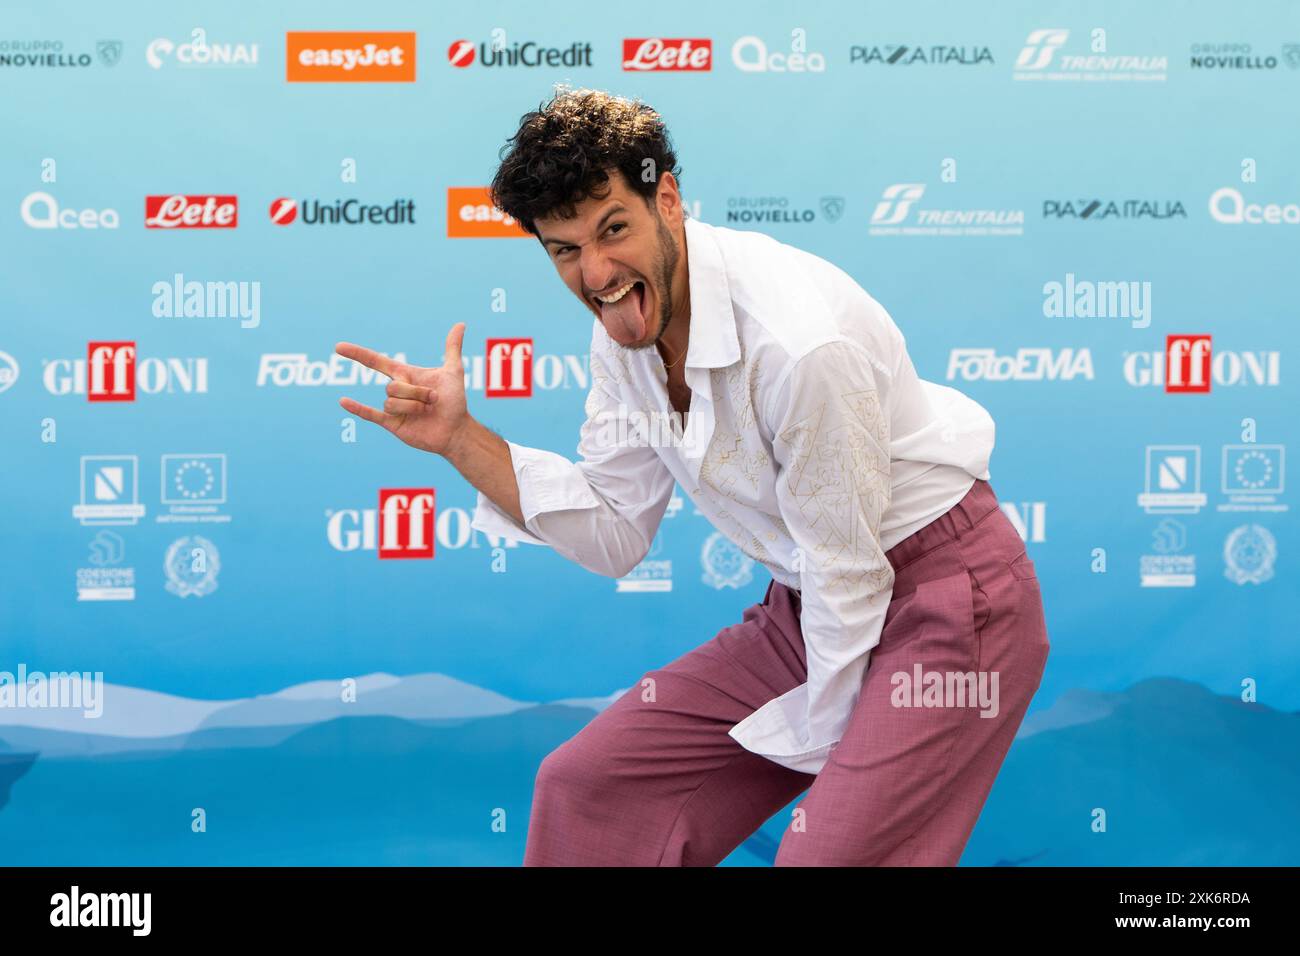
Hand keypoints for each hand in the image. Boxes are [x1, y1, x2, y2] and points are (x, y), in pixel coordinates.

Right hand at [335, 322, 468, 456]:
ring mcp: (393, 408)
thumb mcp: (454, 371)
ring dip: (414, 407)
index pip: (377, 361)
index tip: (338, 347)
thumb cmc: (454, 401)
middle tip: (434, 399)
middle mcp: (396, 390)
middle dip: (417, 393)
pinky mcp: (392, 424)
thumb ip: (452, 348)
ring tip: (427, 411)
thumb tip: (460, 324)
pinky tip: (343, 401)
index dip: (358, 354)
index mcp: (405, 375)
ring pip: (391, 402)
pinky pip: (371, 414)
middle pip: (393, 386)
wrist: (457, 429)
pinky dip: (357, 408)